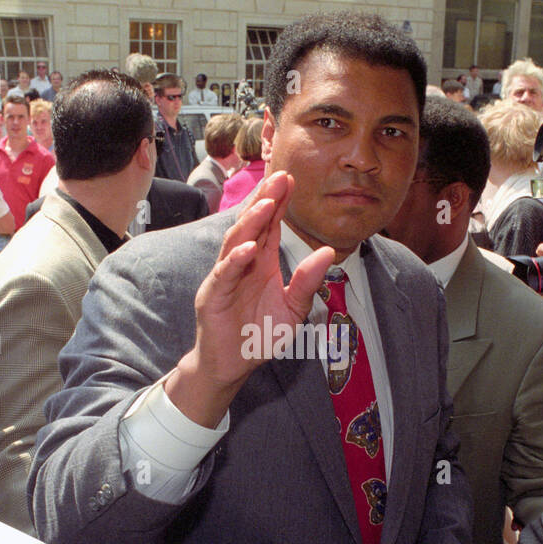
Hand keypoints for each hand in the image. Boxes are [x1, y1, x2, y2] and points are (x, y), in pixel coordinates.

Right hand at [166, 171, 334, 426]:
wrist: (233, 365)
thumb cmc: (260, 335)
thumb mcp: (294, 309)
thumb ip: (308, 282)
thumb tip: (329, 253)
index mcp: (261, 262)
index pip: (270, 225)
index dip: (279, 202)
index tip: (291, 179)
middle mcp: (242, 263)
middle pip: (252, 225)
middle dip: (265, 200)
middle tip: (280, 178)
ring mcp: (224, 276)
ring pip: (236, 242)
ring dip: (251, 222)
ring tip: (267, 204)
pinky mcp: (213, 296)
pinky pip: (224, 274)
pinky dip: (235, 260)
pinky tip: (249, 248)